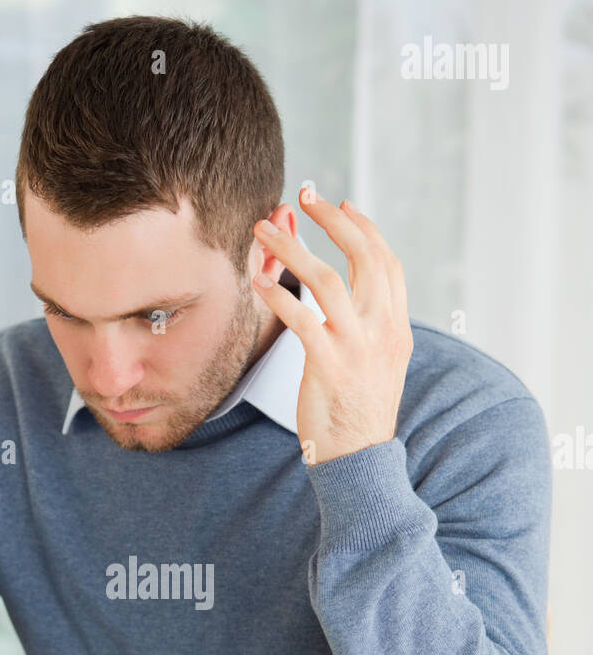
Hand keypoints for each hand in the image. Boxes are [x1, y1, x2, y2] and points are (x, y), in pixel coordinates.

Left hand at [252, 194, 412, 463]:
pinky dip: (278, 295)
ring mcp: (357, 348)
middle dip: (332, 220)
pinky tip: (258, 280)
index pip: (387, 261)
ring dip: (293, 249)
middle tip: (304, 194)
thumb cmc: (358, 411)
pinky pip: (302, 320)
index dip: (364, 228)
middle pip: (363, 257)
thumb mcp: (377, 361)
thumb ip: (367, 325)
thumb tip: (347, 293)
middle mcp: (382, 330)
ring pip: (328, 280)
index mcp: (396, 326)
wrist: (360, 459)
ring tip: (264, 230)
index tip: (340, 205)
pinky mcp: (329, 367)